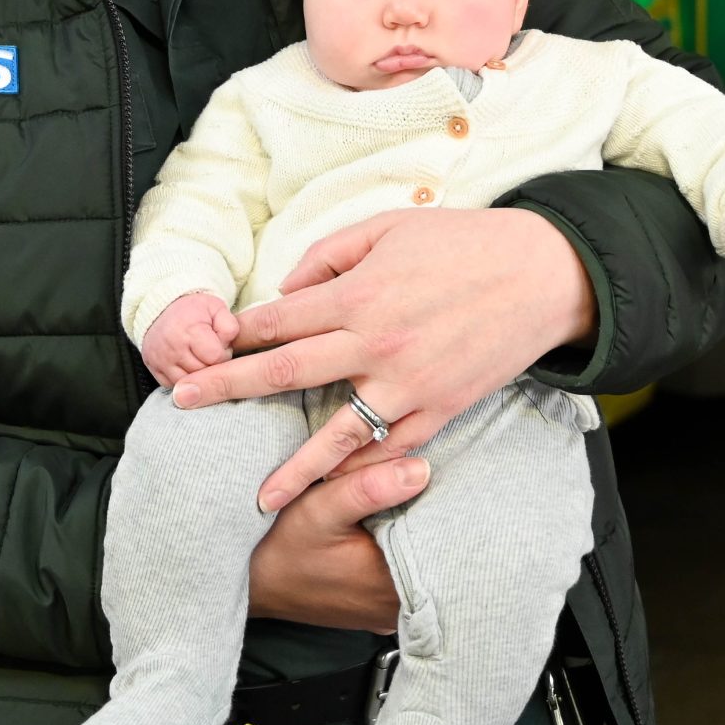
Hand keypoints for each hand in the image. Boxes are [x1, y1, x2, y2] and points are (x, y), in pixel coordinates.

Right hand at [141, 293, 239, 386]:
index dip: (223, 354)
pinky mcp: (154, 369)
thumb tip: (227, 346)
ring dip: (199, 375)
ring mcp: (160, 360)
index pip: (215, 358)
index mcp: (189, 330)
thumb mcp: (217, 309)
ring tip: (200, 358)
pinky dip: (184, 380)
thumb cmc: (194, 312)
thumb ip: (229, 326)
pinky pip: (175, 386)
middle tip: (210, 352)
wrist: (162, 311)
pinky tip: (188, 365)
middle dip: (212, 366)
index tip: (220, 346)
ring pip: (189, 384)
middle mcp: (172, 347)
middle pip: (203, 373)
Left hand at [170, 207, 589, 510]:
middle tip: (182, 405)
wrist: (542, 275)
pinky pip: (391, 450)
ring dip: (292, 467)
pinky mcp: (440, 409)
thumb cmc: (462, 242)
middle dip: (228, 388)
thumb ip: (329, 256)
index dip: (236, 333)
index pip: (279, 319)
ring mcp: (408, 384)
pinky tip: (331, 495)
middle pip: (286, 372)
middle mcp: (376, 343)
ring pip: (336, 434)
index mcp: (360, 293)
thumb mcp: (389, 227)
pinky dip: (360, 475)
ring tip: (256, 497)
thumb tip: (287, 292)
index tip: (204, 346)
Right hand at [246, 452, 428, 632]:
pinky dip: (403, 561)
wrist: (252, 582)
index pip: (442, 545)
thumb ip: (370, 488)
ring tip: (407, 511)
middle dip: (432, 523)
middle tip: (424, 491)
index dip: (442, 511)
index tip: (437, 486)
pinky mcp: (378, 613)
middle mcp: (396, 606)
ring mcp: (388, 614)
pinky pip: (405, 584)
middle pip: (435, 558)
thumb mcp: (320, 508)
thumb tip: (421, 469)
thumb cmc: (282, 547)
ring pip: (421, 571)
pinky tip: (389, 538)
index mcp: (392, 583)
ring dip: (417, 542)